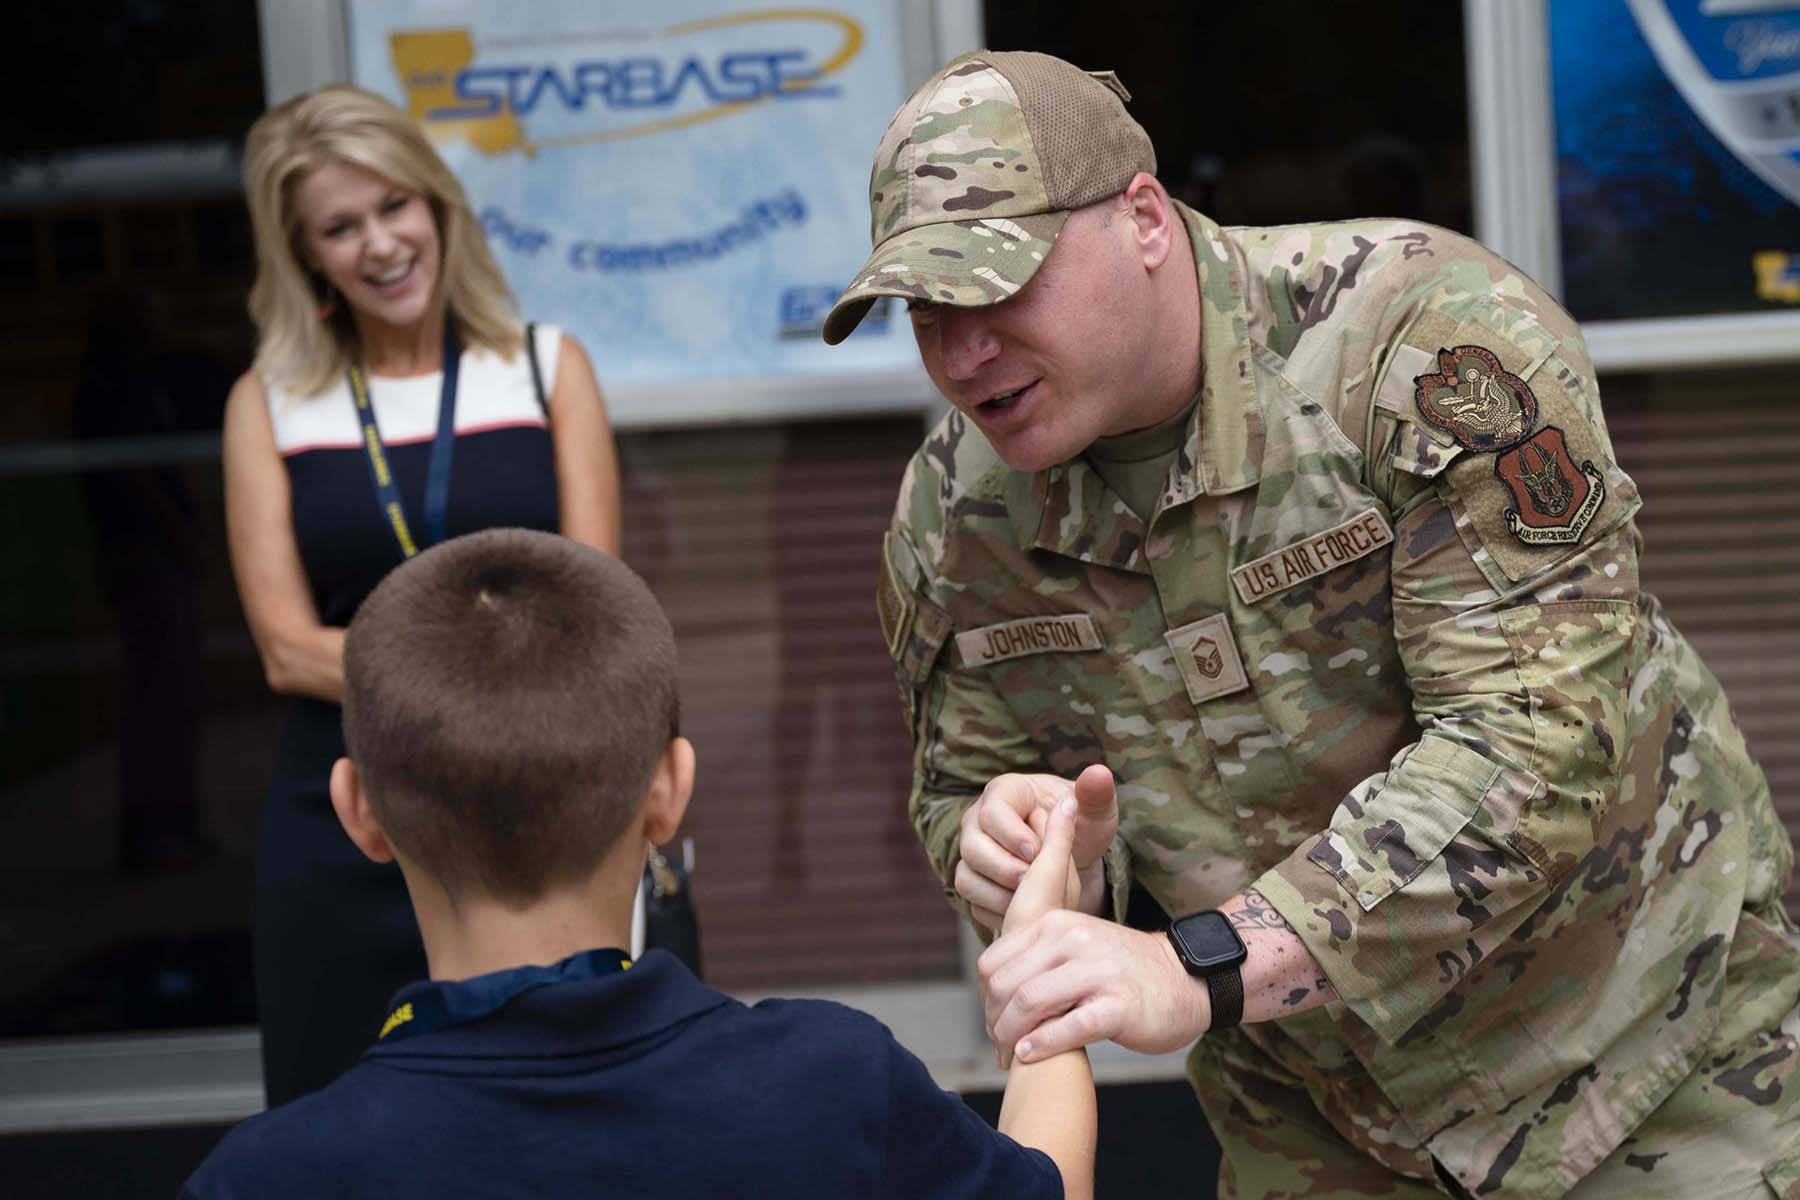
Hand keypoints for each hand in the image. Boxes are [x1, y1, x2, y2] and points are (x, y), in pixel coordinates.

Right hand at [954, 765, 1117, 929]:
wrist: (1074, 856)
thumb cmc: (1082, 825)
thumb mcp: (1095, 811)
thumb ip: (1096, 795)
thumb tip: (1099, 774)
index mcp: (1005, 793)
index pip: (992, 811)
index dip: (1011, 834)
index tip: (1037, 851)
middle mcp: (979, 822)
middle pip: (972, 846)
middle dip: (1003, 867)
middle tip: (1032, 880)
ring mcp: (973, 854)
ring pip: (966, 876)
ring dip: (997, 893)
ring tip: (1030, 899)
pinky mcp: (974, 882)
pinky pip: (972, 902)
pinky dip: (995, 911)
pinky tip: (1023, 912)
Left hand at [979, 911, 1208, 1065]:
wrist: (1185, 980)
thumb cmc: (1121, 971)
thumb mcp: (1075, 945)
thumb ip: (1036, 957)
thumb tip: (989, 990)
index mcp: (1056, 924)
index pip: (994, 962)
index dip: (985, 998)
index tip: (994, 1021)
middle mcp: (1074, 940)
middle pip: (1006, 985)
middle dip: (994, 1022)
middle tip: (999, 1045)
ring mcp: (1098, 971)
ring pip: (1029, 1002)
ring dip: (1011, 1036)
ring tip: (1012, 1053)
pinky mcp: (1119, 1006)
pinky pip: (1068, 1027)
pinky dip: (1041, 1045)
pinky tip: (1030, 1054)